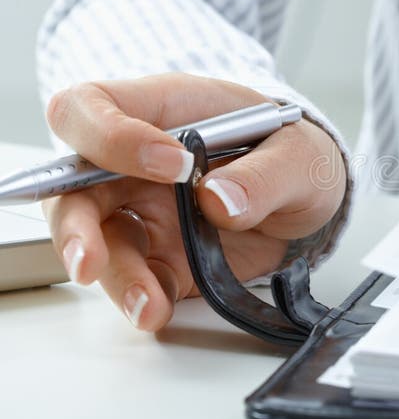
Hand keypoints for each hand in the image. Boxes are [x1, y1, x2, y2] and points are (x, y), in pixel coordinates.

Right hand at [43, 73, 345, 330]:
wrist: (308, 199)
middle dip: (75, 225)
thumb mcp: (300, 155)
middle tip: (92, 259)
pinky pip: (137, 278)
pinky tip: (159, 310)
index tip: (173, 165)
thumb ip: (265, 174)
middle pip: (71, 184)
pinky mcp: (160, 256)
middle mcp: (135, 163)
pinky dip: (143, 297)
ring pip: (96, 240)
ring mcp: (142, 212)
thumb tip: (219, 200)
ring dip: (113, 274)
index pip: (96, 107)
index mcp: (163, 113)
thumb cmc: (292, 155)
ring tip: (146, 305)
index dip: (113, 137)